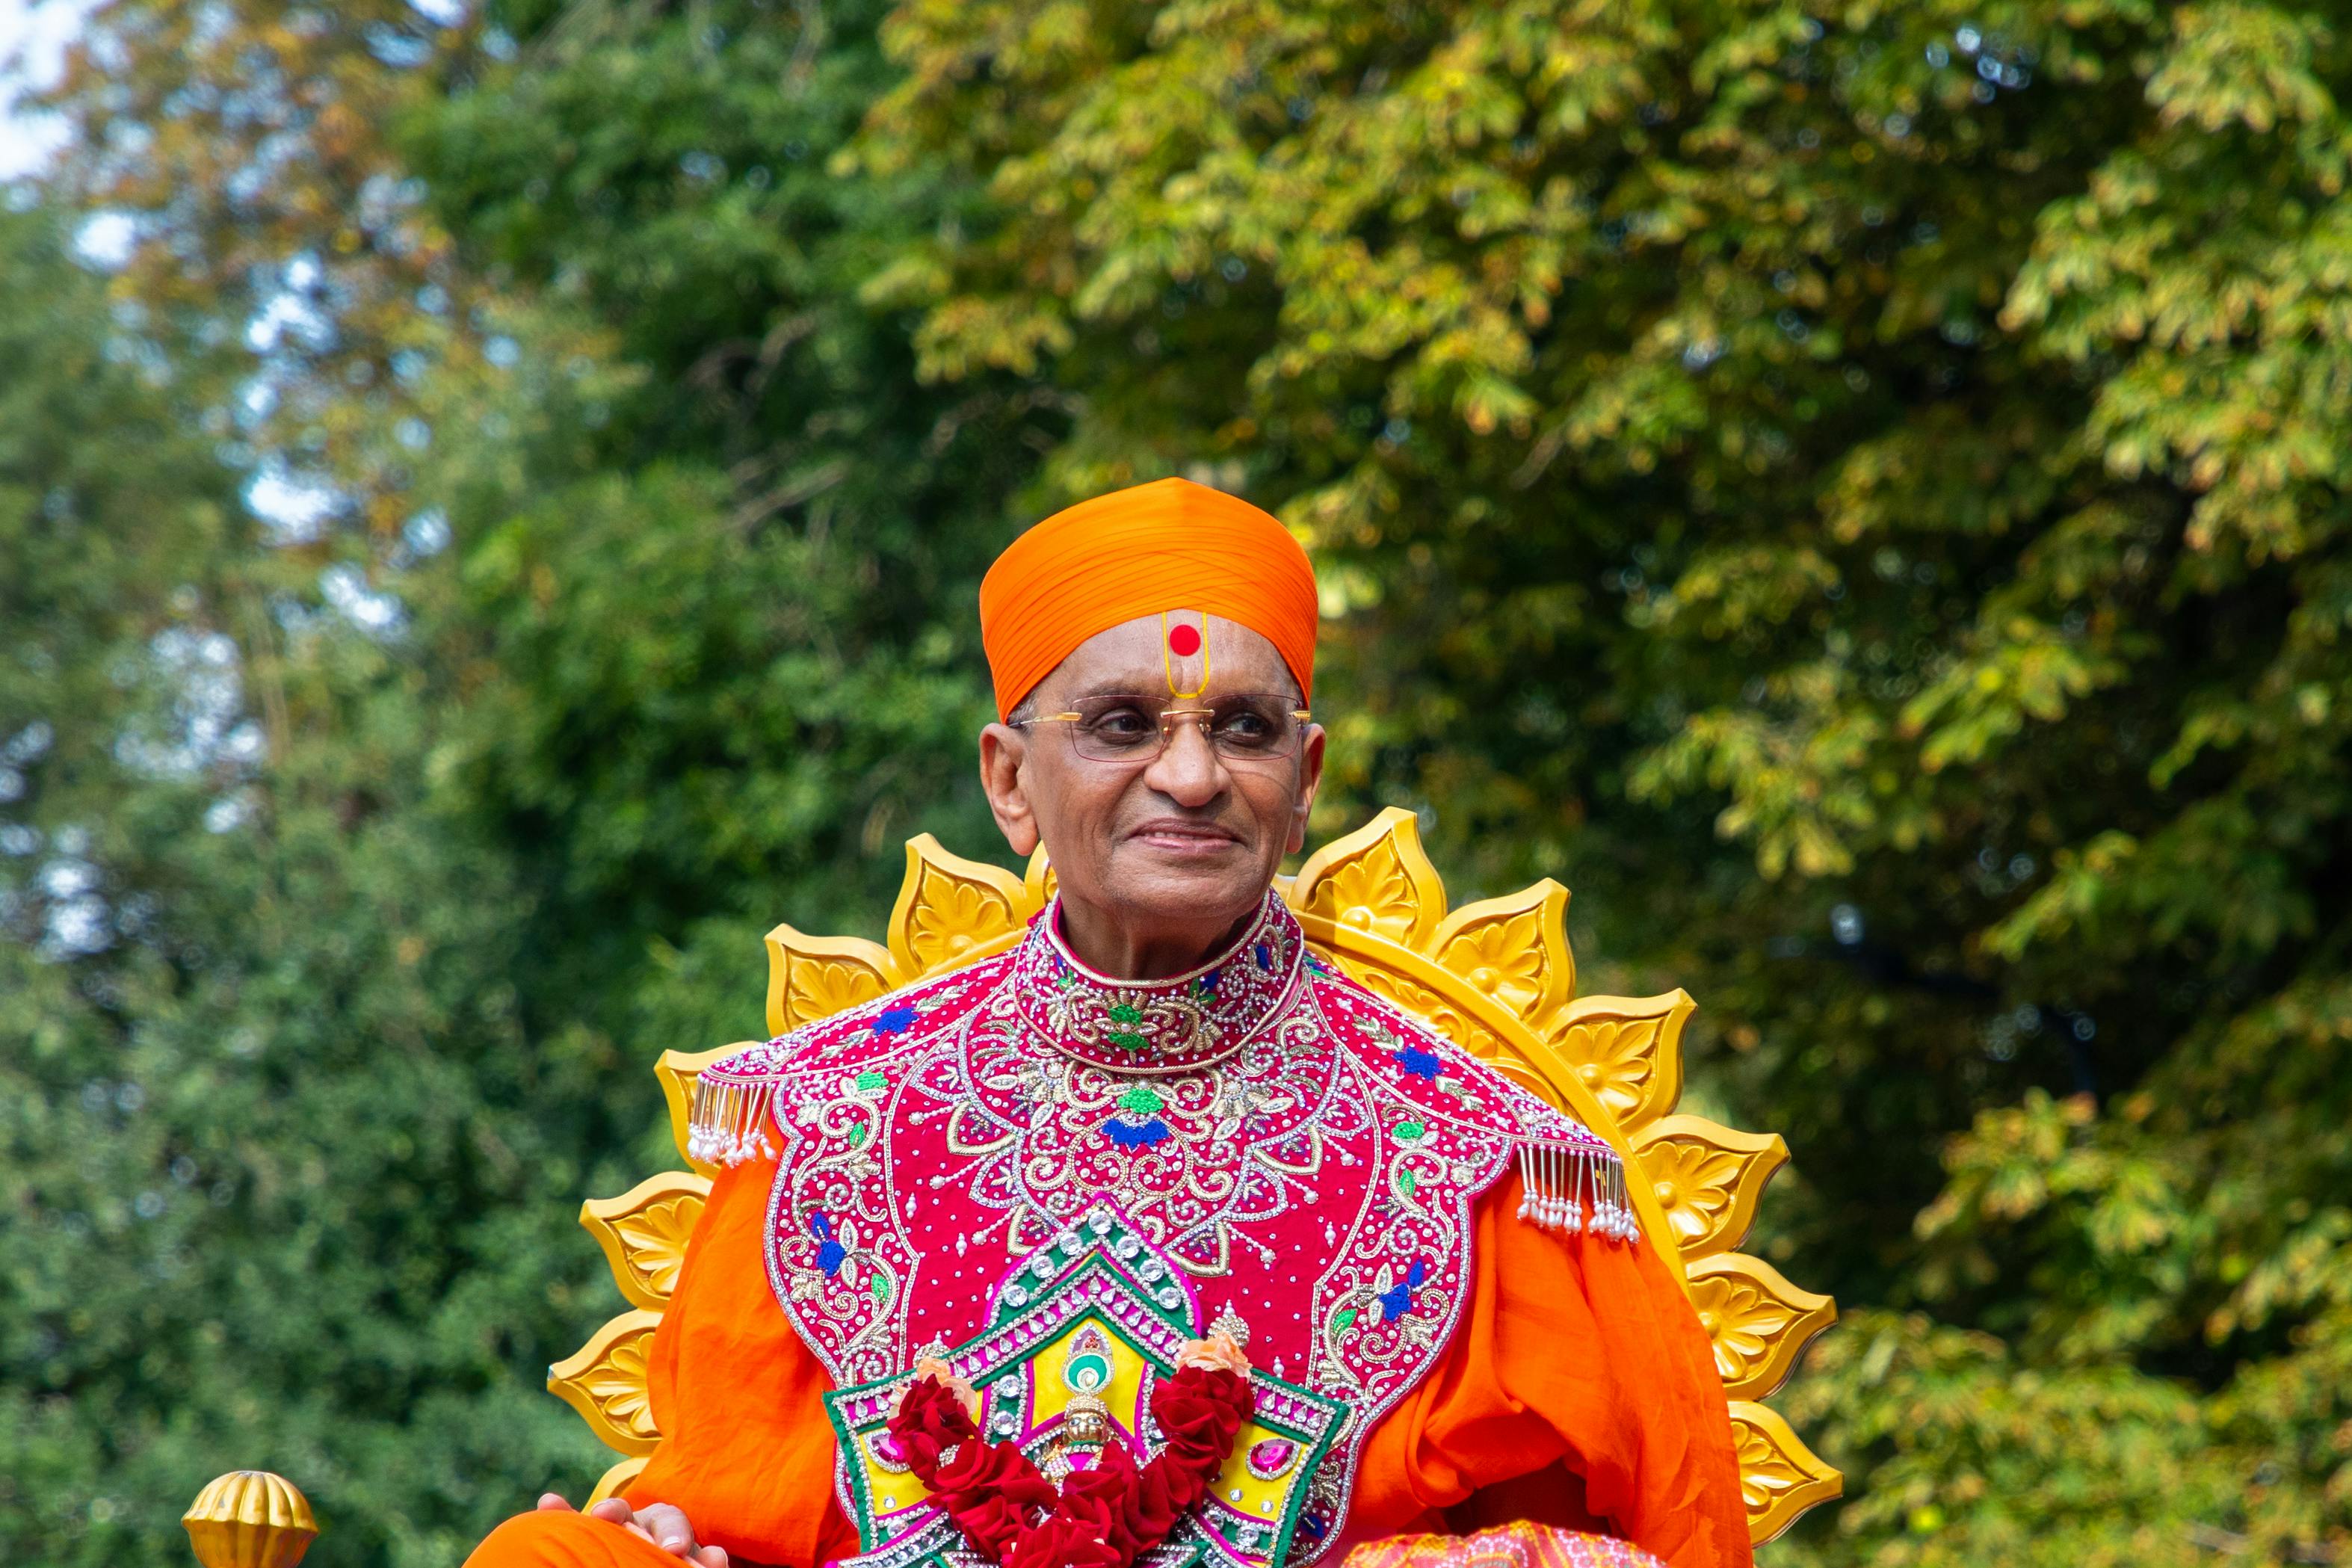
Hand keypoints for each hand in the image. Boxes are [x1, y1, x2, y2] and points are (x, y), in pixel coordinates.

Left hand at [536, 1491, 729, 1566]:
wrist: (633, 1555)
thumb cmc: (610, 1547)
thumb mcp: (594, 1536)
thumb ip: (570, 1522)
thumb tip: (547, 1500)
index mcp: (626, 1522)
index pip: (621, 1513)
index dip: (614, 1513)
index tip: (601, 1516)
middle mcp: (657, 1530)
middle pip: (669, 1520)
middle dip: (671, 1530)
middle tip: (671, 1547)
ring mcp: (681, 1548)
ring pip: (694, 1542)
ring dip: (702, 1550)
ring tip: (712, 1562)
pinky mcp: (695, 1562)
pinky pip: (708, 1560)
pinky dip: (714, 1559)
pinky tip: (717, 1564)